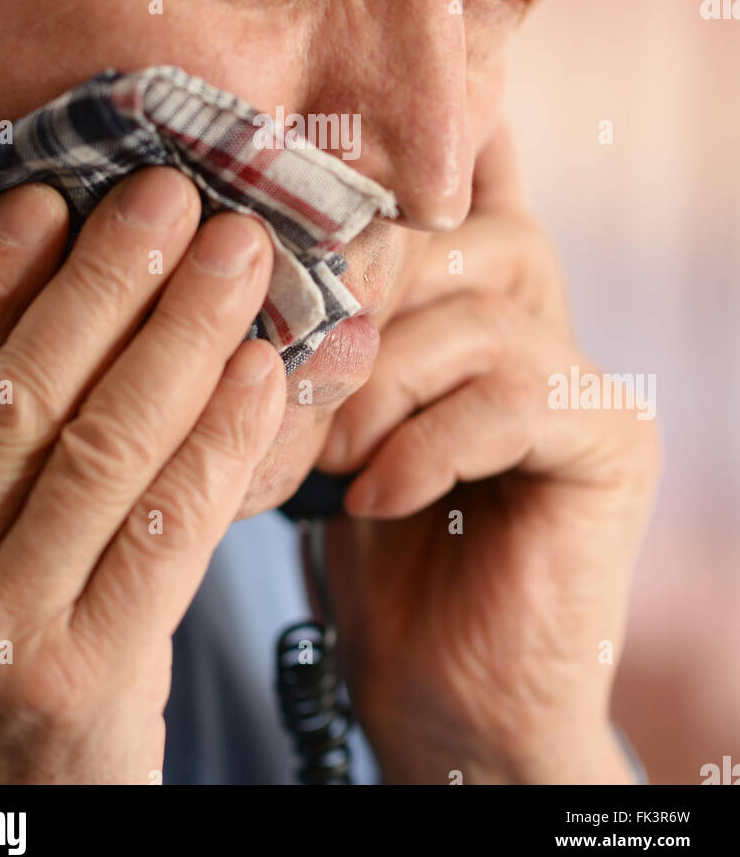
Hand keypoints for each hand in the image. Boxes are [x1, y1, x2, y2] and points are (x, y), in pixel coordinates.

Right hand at [0, 168, 284, 783]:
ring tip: (235, 254)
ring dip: (177, 334)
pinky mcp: (85, 685)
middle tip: (167, 195)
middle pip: (16, 399)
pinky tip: (261, 372)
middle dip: (100, 282)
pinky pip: (166, 534)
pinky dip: (219, 441)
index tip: (44, 200)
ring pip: (98, 449)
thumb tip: (34, 334)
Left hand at [316, 126, 660, 783]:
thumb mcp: (322, 417)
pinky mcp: (611, 438)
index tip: (307, 164)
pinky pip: (514, 397)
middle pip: (453, 233)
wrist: (441, 692)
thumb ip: (316, 330)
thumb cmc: (368, 549)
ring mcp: (580, 372)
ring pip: (476, 316)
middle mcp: (535, 311)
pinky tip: (377, 499)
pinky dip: (428, 445)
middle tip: (292, 357)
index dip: (391, 167)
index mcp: (468, 292)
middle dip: (355, 294)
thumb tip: (245, 239)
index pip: (445, 185)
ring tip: (333, 455)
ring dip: (382, 386)